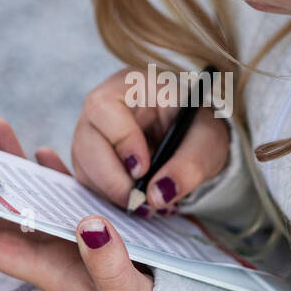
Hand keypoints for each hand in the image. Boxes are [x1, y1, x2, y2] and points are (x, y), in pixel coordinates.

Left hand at [0, 114, 154, 290]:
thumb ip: (107, 264)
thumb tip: (90, 225)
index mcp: (40, 267)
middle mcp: (41, 248)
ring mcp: (59, 235)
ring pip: (21, 193)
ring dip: (6, 160)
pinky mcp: (81, 226)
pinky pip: (54, 195)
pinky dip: (45, 170)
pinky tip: (43, 150)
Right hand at [71, 67, 230, 215]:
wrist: (195, 142)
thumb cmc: (198, 129)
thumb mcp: (207, 142)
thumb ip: (188, 166)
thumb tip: (157, 196)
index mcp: (131, 86)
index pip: (105, 107)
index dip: (121, 140)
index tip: (143, 169)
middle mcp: (103, 108)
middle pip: (86, 142)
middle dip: (113, 179)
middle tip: (143, 200)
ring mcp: (91, 134)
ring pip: (83, 167)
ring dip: (112, 193)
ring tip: (148, 204)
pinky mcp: (90, 160)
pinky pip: (86, 183)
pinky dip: (109, 199)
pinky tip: (136, 201)